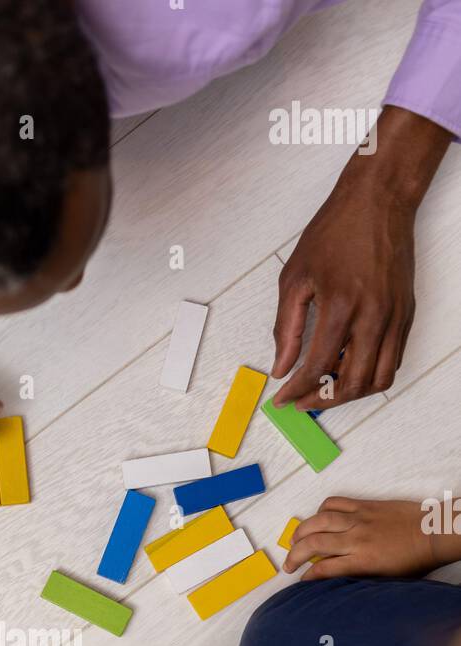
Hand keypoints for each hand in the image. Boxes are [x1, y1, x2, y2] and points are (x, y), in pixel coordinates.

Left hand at [272, 108, 450, 411]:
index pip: (317, 368)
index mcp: (341, 307)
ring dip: (351, 392)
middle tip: (303, 400)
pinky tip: (348, 364)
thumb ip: (286, 328)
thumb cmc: (336, 231)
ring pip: (379, 379)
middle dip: (324, 400)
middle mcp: (373, 317)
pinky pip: (393, 360)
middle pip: (352, 384)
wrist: (378, 200)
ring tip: (326, 384)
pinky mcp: (406, 314)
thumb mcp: (295, 277)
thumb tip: (281, 367)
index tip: (283, 399)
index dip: (297, 391)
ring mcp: (395, 317)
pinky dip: (370, 373)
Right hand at [284, 497, 437, 579]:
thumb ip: (358, 577)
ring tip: (294, 540)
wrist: (432, 533)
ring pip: (317, 521)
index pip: (323, 570)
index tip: (301, 580)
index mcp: (362, 562)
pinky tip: (319, 518)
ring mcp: (358, 519)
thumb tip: (335, 578)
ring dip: (300, 531)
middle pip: (312, 544)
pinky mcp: (364, 505)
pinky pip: (334, 503)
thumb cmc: (414, 559)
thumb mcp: (385, 578)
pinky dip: (321, 510)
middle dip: (294, 555)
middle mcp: (356, 540)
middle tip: (289, 564)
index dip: (307, 577)